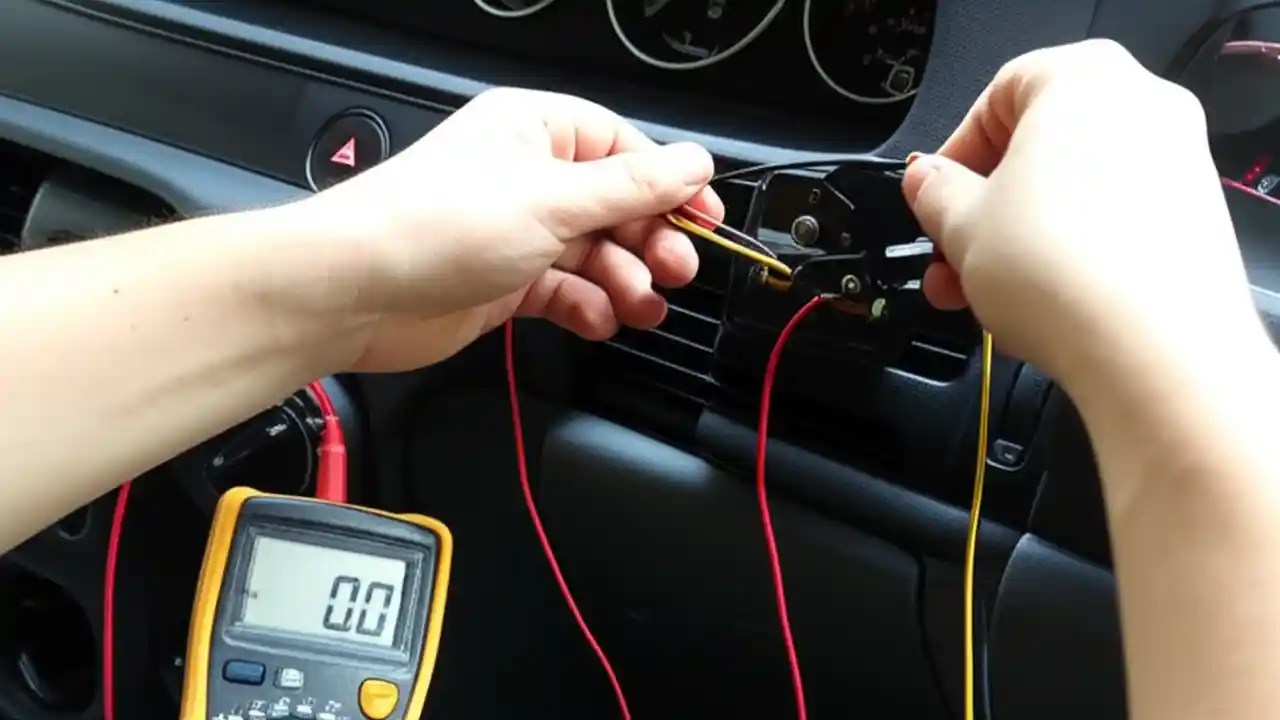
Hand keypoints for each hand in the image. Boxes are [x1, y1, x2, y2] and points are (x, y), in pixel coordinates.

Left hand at [296, 88, 721, 371]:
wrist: (357, 292)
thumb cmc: (435, 225)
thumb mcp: (552, 199)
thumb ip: (631, 187)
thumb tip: (694, 163)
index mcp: (535, 131)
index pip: (622, 148)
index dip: (668, 183)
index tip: (703, 217)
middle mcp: (527, 177)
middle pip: (615, 205)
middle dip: (650, 240)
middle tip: (676, 269)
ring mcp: (516, 231)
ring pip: (595, 253)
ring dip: (625, 281)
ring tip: (643, 305)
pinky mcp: (505, 280)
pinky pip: (566, 290)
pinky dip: (588, 306)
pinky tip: (600, 319)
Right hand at [902, 40, 1265, 392]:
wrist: (1153, 349)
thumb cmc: (1066, 271)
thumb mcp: (961, 224)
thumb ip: (933, 191)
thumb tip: (927, 181)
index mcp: (1082, 80)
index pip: (995, 99)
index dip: (952, 157)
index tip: (933, 199)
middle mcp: (1141, 108)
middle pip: (1036, 152)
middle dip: (982, 212)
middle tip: (951, 254)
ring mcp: (1175, 164)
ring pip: (1072, 193)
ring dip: (1017, 241)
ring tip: (980, 292)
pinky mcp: (1191, 221)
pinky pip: (1110, 224)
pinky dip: (1069, 254)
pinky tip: (1036, 301)